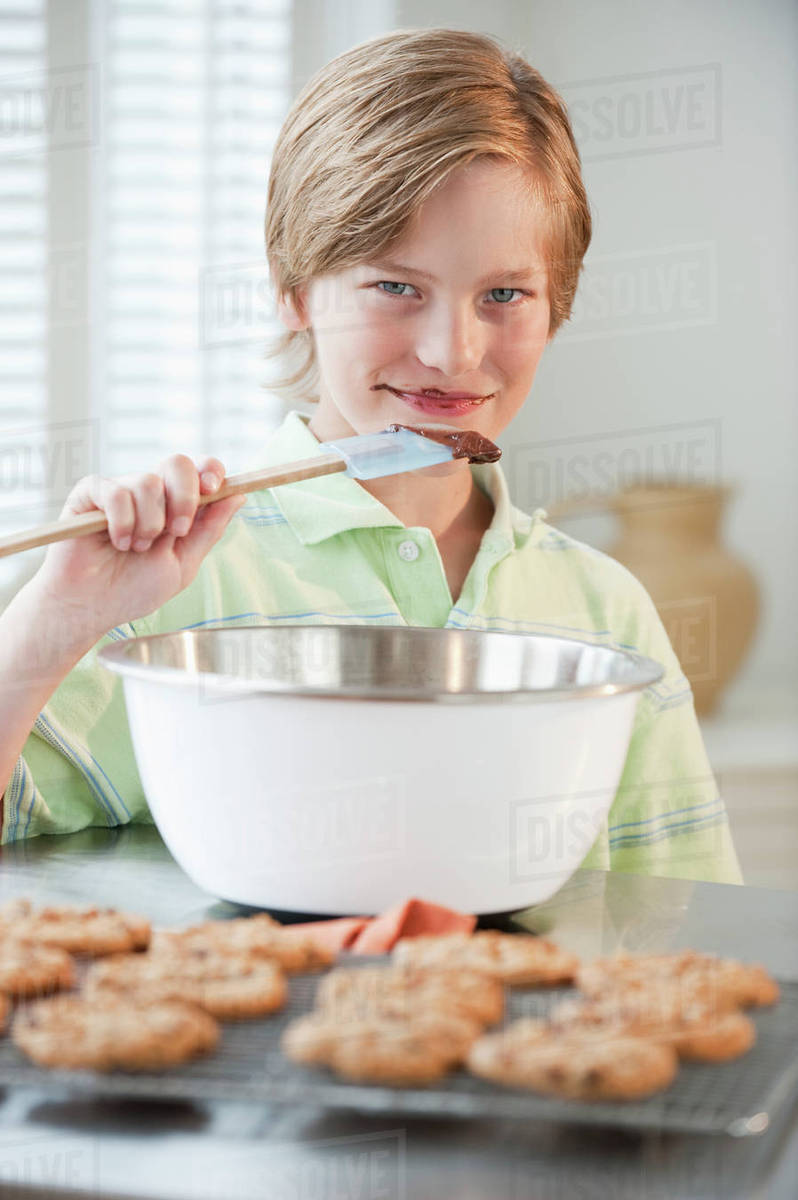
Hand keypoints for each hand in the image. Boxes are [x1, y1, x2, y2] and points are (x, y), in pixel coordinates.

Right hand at [33, 454, 246, 642]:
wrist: (92, 608)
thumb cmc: (134, 589)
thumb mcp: (183, 564)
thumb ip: (209, 530)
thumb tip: (239, 495)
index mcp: (175, 505)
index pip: (198, 470)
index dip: (210, 470)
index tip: (213, 487)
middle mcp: (150, 493)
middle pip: (176, 463)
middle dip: (184, 497)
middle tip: (176, 531)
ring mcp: (120, 490)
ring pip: (148, 482)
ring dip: (148, 524)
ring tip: (135, 549)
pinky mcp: (89, 494)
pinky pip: (115, 492)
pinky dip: (122, 522)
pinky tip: (117, 542)